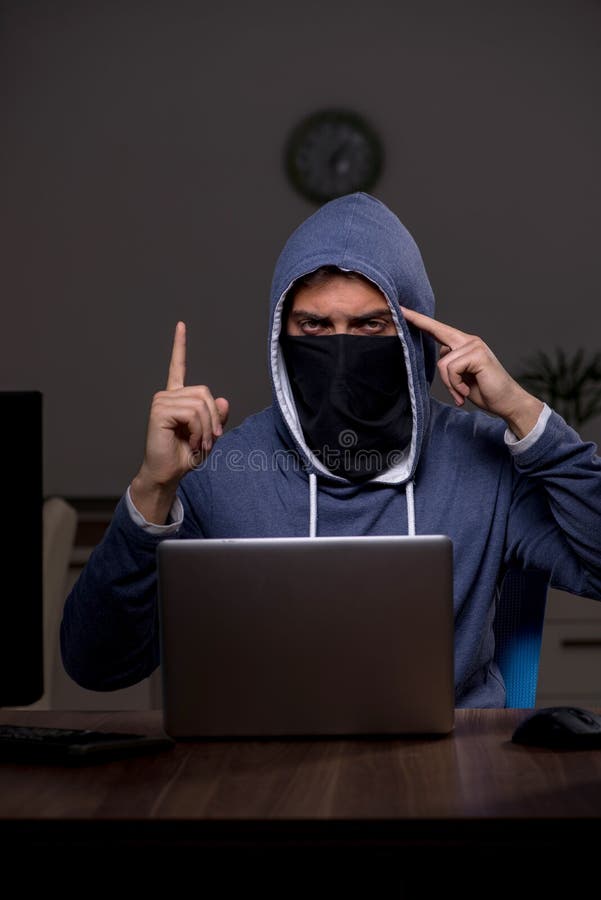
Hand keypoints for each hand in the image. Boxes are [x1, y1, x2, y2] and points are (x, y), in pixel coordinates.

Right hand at [130, 321, 228, 522]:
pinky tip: (193, 442)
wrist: (168, 473)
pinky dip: (200, 430)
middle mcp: (167, 396)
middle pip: (204, 392)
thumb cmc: (184, 455)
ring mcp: (161, 402)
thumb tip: (223, 400)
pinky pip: (192, 413)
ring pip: (200, 404)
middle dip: (214, 418)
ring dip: (207, 428)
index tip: (180, 325)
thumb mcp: (209, 435)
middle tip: (211, 440)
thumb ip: (217, 417)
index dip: (179, 346)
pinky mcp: (160, 411)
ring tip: (201, 443)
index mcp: (176, 398)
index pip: (177, 367)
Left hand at [401, 307, 542, 438]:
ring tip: (461, 392)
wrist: (506, 401)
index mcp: (463, 344)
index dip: (420, 320)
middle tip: (399, 308)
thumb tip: (442, 358)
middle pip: (437, 330)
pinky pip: (451, 370)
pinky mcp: (477, 354)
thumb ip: (451, 365)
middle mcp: (469, 340)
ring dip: (450, 384)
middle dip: (417, 321)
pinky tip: (466, 392)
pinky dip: (456, 385)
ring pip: (443, 363)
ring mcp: (474, 345)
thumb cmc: (484, 390)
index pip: (438, 330)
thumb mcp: (461, 377)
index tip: (402, 310)